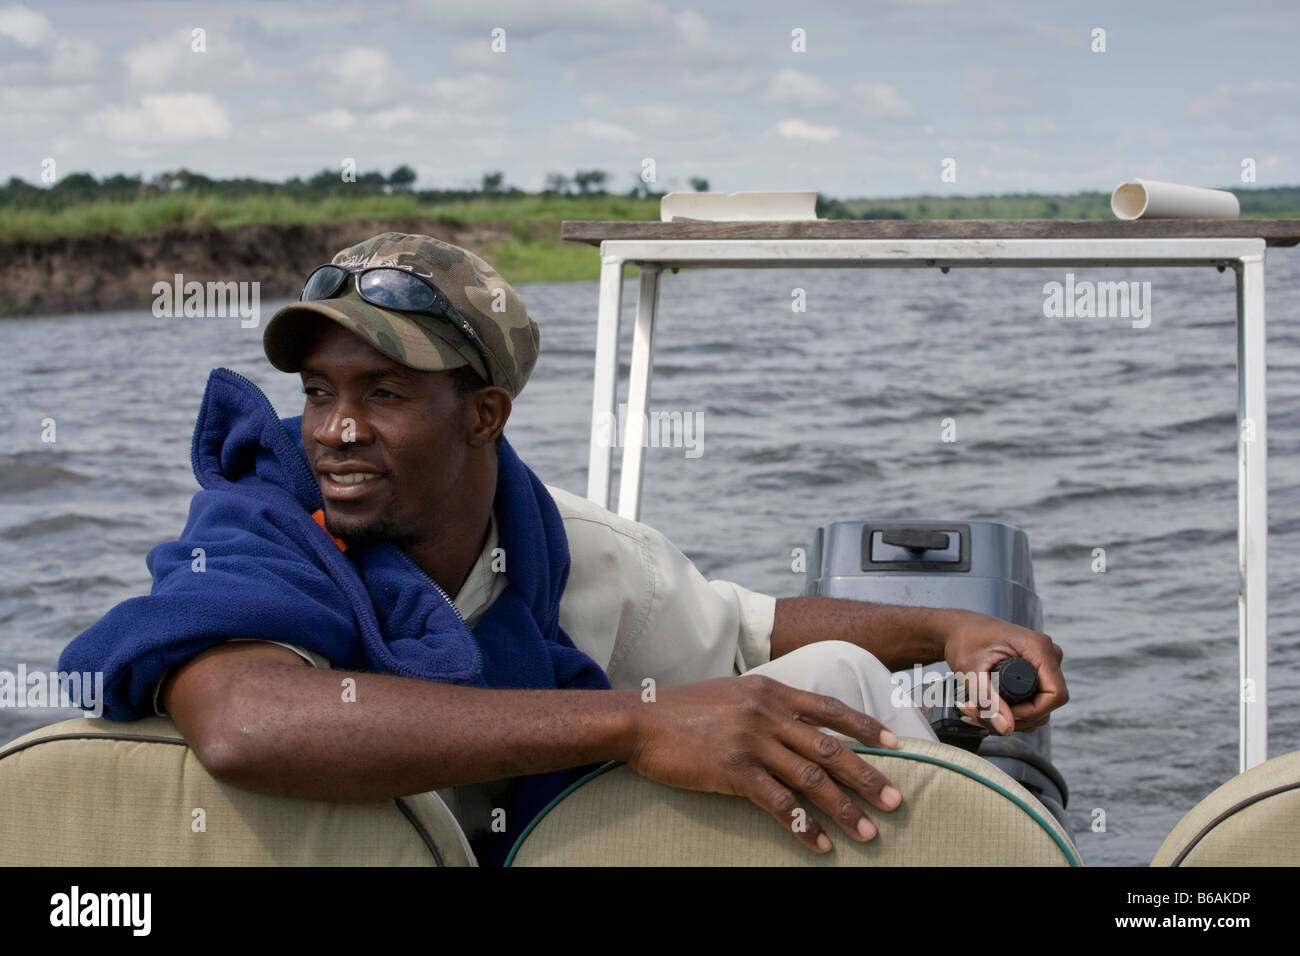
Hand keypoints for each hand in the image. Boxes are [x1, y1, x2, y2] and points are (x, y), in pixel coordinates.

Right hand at [624, 675, 902, 852]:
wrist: (641, 721)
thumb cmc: (684, 708)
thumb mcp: (733, 693)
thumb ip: (766, 703)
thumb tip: (797, 720)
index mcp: (770, 690)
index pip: (829, 708)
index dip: (866, 727)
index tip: (894, 744)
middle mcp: (767, 713)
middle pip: (830, 748)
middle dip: (868, 776)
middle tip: (895, 800)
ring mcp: (751, 742)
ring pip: (811, 780)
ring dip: (844, 809)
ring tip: (868, 831)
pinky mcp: (733, 771)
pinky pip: (778, 804)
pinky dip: (804, 827)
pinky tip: (820, 844)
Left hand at [938, 610, 1067, 735]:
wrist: (961, 628)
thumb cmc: (965, 641)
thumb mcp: (971, 671)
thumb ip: (987, 700)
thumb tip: (1007, 729)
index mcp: (1039, 648)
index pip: (1055, 695)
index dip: (1032, 713)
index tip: (1002, 715)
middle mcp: (1048, 654)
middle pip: (1047, 704)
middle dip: (1013, 718)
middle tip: (977, 714)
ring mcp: (1045, 663)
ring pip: (1039, 706)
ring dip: (1009, 717)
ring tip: (974, 709)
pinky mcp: (1037, 671)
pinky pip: (1033, 700)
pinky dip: (1011, 711)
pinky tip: (985, 708)